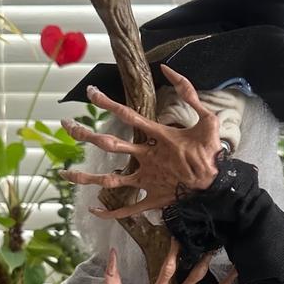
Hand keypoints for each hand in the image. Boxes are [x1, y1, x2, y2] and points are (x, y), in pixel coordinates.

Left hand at [60, 65, 221, 219]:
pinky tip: (94, 210)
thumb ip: (190, 94)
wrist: (218, 186)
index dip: (107, 103)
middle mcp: (149, 158)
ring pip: (111, 180)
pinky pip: (128, 208)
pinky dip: (110, 213)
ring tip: (65, 174)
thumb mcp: (209, 119)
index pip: (128, 115)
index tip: (90, 93)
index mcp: (160, 138)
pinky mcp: (152, 198)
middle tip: (66, 125)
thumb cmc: (213, 153)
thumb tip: (169, 70)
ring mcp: (148, 180)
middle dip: (85, 134)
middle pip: (110, 144)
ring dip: (86, 178)